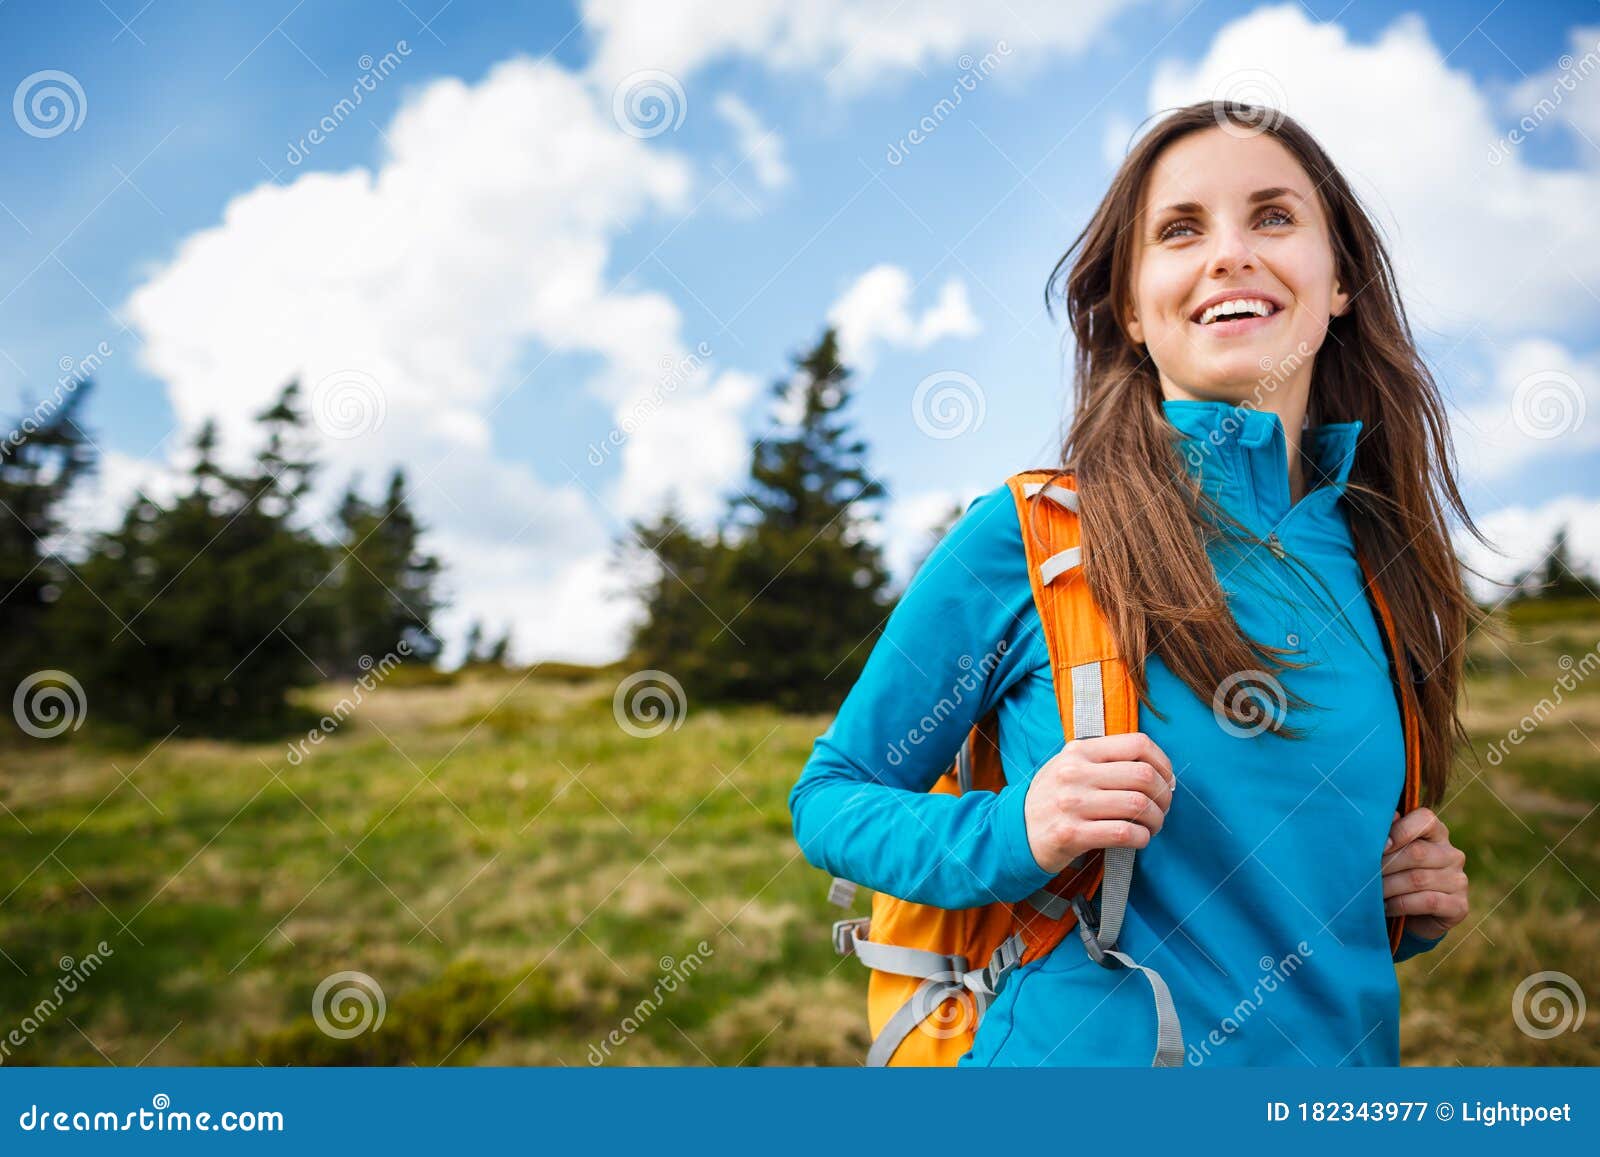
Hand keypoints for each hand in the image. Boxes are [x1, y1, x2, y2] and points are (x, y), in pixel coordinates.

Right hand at [1024, 732, 1175, 873]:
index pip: (1137, 744)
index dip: (1163, 763)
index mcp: (1079, 751)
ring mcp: (1072, 804)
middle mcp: (1075, 773)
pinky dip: (1141, 838)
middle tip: (1162, 808)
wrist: (1013, 832)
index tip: (1166, 780)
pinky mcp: (1072, 834)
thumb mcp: (1068, 766)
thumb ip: (1104, 760)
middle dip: (1163, 796)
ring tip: (1152, 826)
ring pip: (1138, 805)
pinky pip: (1123, 833)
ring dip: (1156, 820)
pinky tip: (1139, 839)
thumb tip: (1155, 768)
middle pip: (1143, 775)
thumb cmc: (1051, 799)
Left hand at [1381, 806, 1468, 939]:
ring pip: (1418, 879)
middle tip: (1363, 874)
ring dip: (1388, 887)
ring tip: (1370, 892)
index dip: (1400, 830)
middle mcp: (1452, 854)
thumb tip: (1382, 818)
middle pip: (1416, 853)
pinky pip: (1428, 901)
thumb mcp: (1389, 853)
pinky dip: (1401, 904)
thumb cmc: (1394, 875)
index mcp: (1436, 833)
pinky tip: (1386, 907)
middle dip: (1385, 865)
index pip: (1425, 819)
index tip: (1379, 846)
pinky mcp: (1459, 906)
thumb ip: (1387, 833)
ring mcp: (1458, 880)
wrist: (1410, 917)